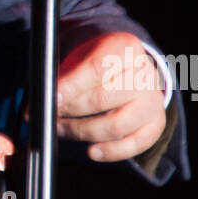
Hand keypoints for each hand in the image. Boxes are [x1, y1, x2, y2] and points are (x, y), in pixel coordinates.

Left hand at [0, 33, 165, 170]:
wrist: (125, 69)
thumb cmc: (96, 64)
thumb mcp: (79, 57)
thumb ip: (62, 74)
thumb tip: (42, 96)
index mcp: (125, 47)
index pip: (97, 68)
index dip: (72, 86)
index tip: (52, 98)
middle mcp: (146, 72)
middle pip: (104, 98)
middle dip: (71, 111)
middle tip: (49, 116)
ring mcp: (153, 99)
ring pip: (116, 124)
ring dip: (82, 132)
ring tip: (61, 130)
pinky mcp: (156, 123)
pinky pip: (135, 144)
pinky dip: (111, 151)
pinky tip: (91, 151)